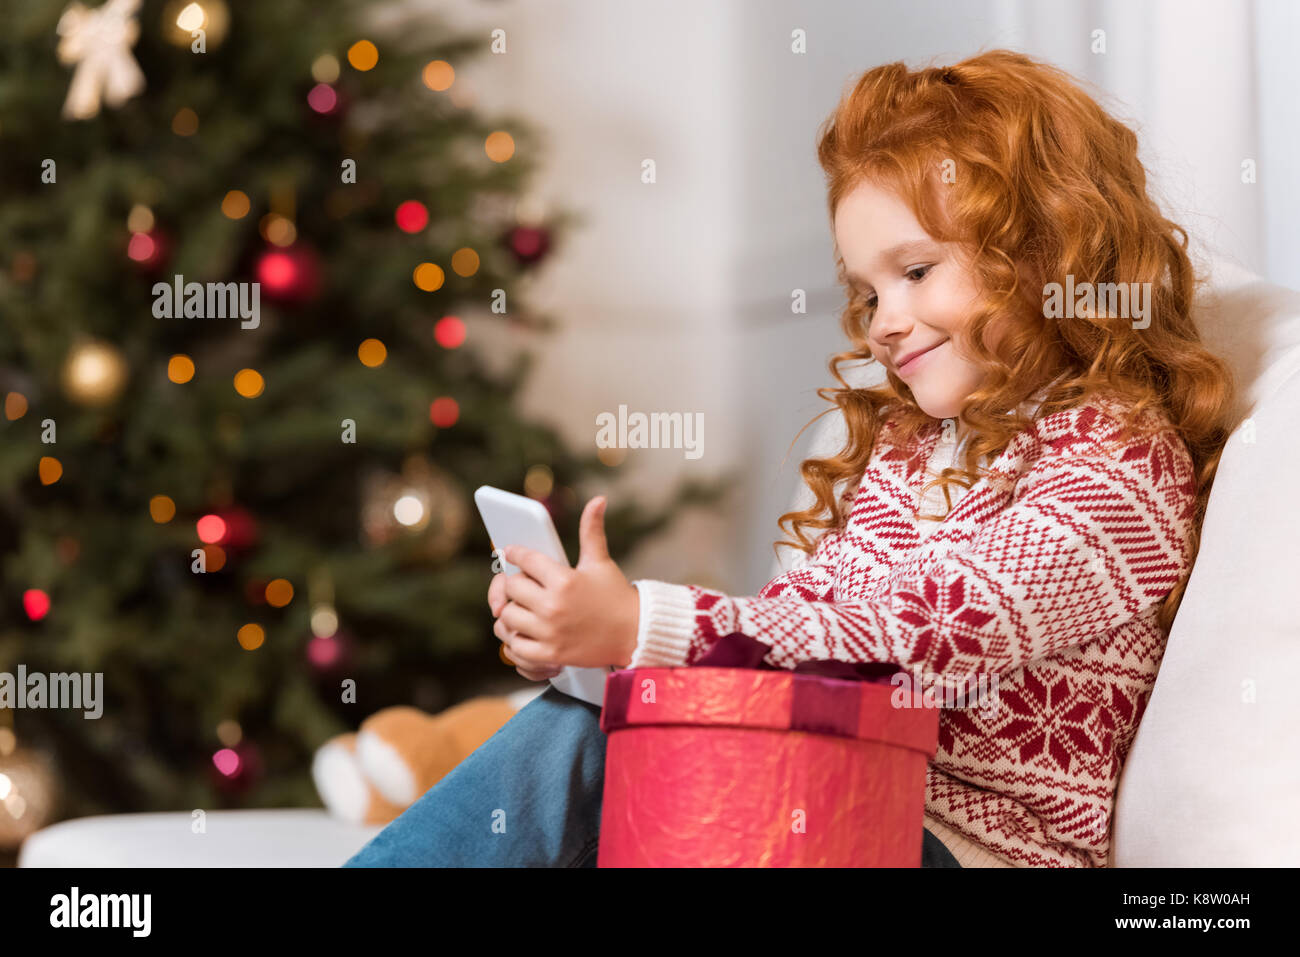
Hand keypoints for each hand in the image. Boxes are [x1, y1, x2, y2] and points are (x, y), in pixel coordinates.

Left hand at [488, 496, 639, 672]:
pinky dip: (515, 640)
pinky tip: (524, 631)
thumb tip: (598, 500)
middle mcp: (553, 605)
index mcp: (564, 579)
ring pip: (507, 617)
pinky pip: (515, 646)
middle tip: (520, 583)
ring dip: (511, 612)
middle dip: (514, 583)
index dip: (515, 553)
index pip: (525, 559)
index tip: (510, 552)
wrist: (635, 634)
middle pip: (511, 587)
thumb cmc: (616, 595)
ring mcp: (550, 631)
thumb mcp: (601, 562)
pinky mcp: (550, 654)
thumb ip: (592, 531)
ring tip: (520, 607)